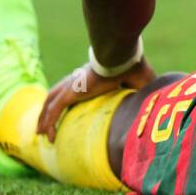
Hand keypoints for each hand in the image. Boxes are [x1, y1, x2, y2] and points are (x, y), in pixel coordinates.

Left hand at [37, 57, 155, 141]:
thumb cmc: (133, 67)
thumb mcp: (138, 84)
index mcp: (90, 78)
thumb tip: (153, 102)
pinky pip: (54, 111)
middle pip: (55, 96)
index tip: (65, 114)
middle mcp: (76, 80)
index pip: (72, 89)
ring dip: (44, 118)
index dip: (66, 100)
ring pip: (50, 104)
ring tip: (42, 134)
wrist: (124, 59)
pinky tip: (46, 136)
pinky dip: (49, 122)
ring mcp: (72, 85)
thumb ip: (141, 93)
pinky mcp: (70, 92)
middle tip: (44, 126)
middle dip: (47, 111)